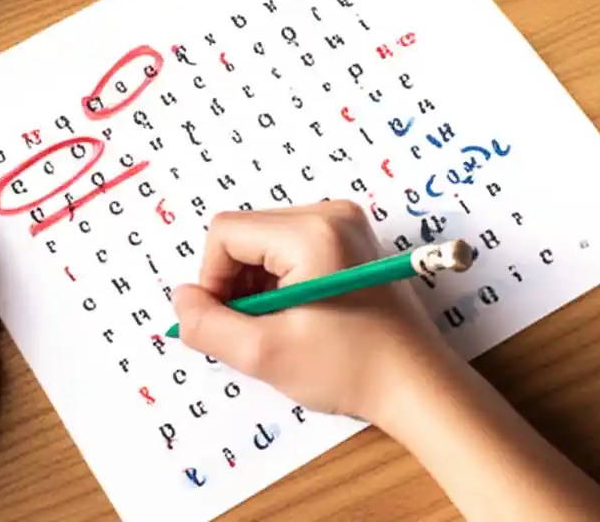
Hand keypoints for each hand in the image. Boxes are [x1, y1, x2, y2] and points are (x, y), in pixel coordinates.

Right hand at [174, 202, 599, 520]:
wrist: (418, 386)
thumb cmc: (350, 369)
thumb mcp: (264, 354)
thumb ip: (208, 324)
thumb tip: (181, 299)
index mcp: (311, 232)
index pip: (225, 233)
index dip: (212, 280)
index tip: (227, 322)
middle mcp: (330, 213)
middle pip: (245, 233)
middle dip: (235, 282)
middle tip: (251, 329)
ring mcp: (345, 223)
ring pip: (264, 241)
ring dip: (256, 283)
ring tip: (277, 326)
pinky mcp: (352, 239)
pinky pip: (290, 246)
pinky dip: (279, 280)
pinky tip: (296, 316)